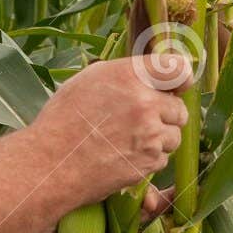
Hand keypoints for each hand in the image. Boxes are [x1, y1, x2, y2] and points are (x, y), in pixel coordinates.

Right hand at [29, 54, 192, 210]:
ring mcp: (150, 134)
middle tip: (141, 122)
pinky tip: (124, 157)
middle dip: (165, 116)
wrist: (50, 162)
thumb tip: (150, 74)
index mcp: (130, 75)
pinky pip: (162, 160)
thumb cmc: (62, 120)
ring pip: (173, 137)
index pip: (178, 69)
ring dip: (159, 140)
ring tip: (128, 142)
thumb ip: (125, 75)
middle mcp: (145, 102)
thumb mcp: (88, 80)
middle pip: (179, 109)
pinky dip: (148, 161)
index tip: (178, 86)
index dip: (181, 79)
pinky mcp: (149, 162)